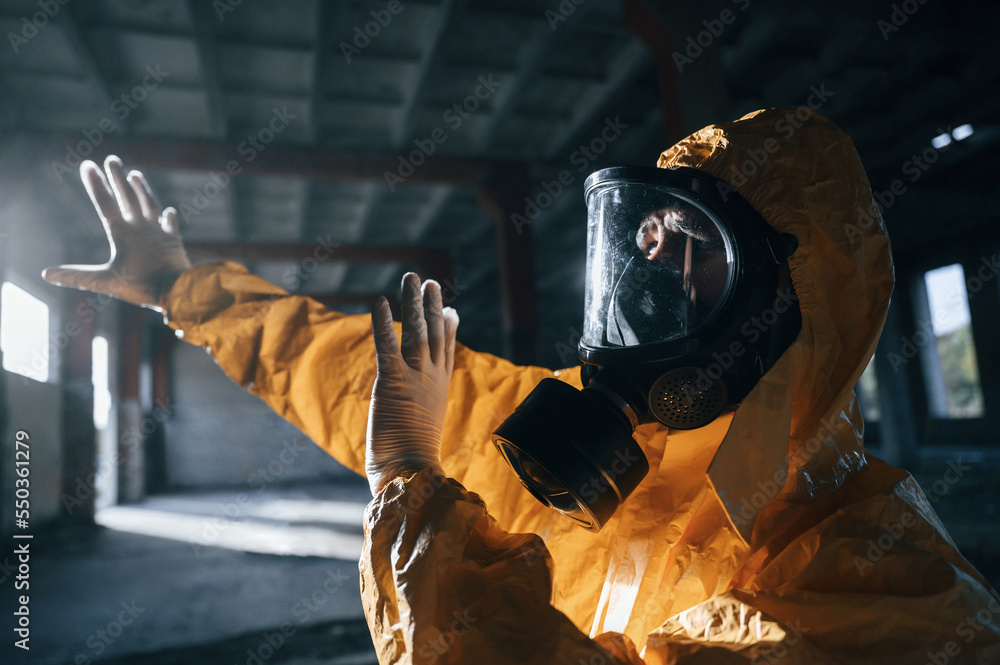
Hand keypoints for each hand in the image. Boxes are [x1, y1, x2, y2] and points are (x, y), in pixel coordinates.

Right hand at [42, 155, 190, 309]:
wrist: (177, 290)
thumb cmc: (142, 285)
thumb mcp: (105, 282)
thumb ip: (76, 276)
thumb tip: (46, 274)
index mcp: (123, 233)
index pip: (105, 203)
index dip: (95, 184)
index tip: (88, 164)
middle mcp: (141, 227)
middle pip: (128, 197)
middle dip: (118, 177)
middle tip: (112, 158)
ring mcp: (159, 232)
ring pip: (149, 204)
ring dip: (141, 189)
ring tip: (135, 174)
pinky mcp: (173, 241)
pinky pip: (170, 224)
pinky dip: (168, 217)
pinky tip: (169, 210)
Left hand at [366, 273, 458, 495]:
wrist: (411, 473)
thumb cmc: (414, 460)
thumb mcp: (425, 427)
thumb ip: (426, 409)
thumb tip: (427, 401)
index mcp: (440, 389)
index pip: (447, 350)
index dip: (448, 326)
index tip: (450, 309)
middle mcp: (431, 378)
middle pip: (435, 332)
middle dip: (432, 305)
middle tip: (430, 282)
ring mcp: (414, 378)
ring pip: (417, 331)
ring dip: (413, 303)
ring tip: (412, 278)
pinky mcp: (392, 381)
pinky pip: (388, 344)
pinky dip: (385, 321)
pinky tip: (381, 301)